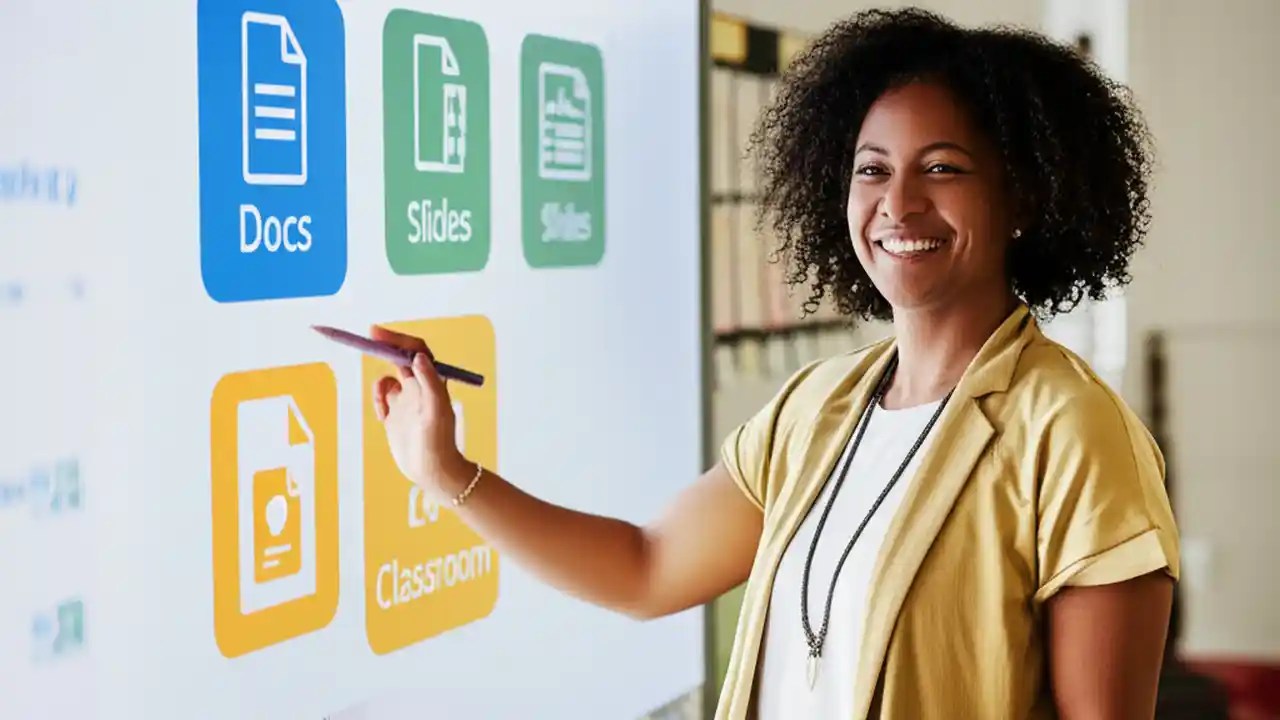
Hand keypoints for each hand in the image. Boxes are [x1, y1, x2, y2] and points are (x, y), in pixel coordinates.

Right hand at [370, 325, 466, 500]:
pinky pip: (381, 397)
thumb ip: (430, 382)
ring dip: (380, 385)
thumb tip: (418, 356)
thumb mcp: (436, 410)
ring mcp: (407, 400)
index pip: (415, 350)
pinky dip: (376, 400)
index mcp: (433, 381)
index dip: (398, 339)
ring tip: (384, 407)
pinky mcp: (395, 415)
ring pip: (387, 378)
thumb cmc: (439, 442)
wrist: (432, 471)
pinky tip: (382, 417)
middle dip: (384, 346)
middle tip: (367, 336)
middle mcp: (420, 386)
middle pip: (400, 357)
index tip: (377, 334)